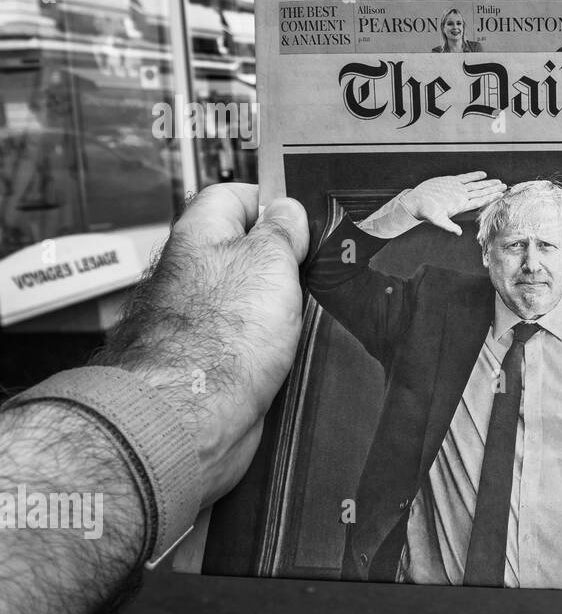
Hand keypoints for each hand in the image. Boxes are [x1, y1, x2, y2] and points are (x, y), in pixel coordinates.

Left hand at [100, 184, 308, 507]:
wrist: (191, 416)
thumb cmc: (220, 336)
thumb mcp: (269, 261)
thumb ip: (282, 231)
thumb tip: (288, 210)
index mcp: (200, 237)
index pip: (231, 196)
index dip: (269, 201)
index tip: (304, 216)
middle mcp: (193, 275)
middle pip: (243, 250)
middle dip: (284, 259)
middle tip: (319, 266)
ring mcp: (202, 322)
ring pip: (252, 299)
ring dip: (285, 306)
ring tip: (314, 310)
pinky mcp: (215, 363)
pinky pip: (253, 340)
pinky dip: (276, 343)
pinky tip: (297, 349)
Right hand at [398, 171, 506, 234]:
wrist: (416, 202)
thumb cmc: (425, 212)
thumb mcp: (437, 219)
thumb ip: (449, 226)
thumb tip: (458, 233)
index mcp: (461, 205)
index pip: (479, 200)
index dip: (490, 197)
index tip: (500, 195)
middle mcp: (461, 197)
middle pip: (481, 192)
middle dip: (493, 189)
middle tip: (505, 186)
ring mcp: (457, 189)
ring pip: (476, 185)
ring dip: (487, 183)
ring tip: (498, 181)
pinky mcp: (451, 182)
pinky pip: (465, 178)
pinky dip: (474, 176)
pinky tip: (483, 174)